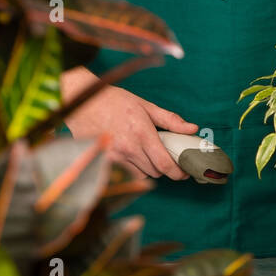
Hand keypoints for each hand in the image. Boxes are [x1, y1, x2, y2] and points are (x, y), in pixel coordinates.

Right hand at [64, 81, 197, 180]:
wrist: (83, 101)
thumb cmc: (115, 101)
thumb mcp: (146, 106)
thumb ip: (170, 120)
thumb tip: (192, 128)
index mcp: (141, 133)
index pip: (164, 164)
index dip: (178, 173)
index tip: (184, 173)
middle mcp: (128, 148)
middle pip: (155, 172)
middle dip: (164, 167)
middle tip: (165, 158)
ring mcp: (113, 157)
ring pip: (140, 175)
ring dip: (147, 168)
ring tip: (145, 154)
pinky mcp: (102, 161)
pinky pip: (124, 173)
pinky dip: (131, 169)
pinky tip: (130, 156)